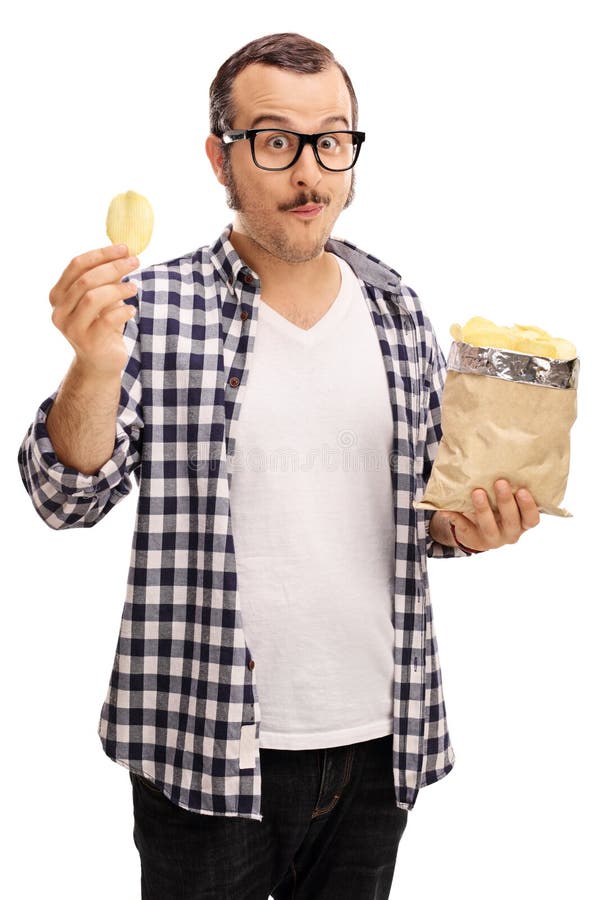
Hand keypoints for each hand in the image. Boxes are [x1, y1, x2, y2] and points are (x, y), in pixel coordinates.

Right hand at [49, 244, 138, 377]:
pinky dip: (123, 311)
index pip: (76, 265)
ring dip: (118, 289)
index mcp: (58, 295)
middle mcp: (59, 311)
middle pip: (85, 280)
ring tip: (134, 287)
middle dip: (113, 267)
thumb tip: (125, 253)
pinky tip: (132, 310)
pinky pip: (107, 320)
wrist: (100, 363)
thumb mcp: (101, 299)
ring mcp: (72, 328)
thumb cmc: (101, 326)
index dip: (101, 254)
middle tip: (135, 262)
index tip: (125, 248)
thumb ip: (105, 279)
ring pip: (93, 298)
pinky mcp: (88, 343)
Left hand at [434, 479, 540, 551]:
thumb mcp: (507, 501)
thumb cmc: (498, 508)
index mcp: (522, 523)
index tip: (523, 490)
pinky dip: (456, 517)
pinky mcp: (473, 539)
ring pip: (489, 527)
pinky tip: (447, 509)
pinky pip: (464, 528)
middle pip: (511, 521)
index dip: (528, 506)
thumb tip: (504, 455)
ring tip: (477, 492)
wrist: (478, 531)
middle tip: (500, 482)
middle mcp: (510, 533)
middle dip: (506, 502)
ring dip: (483, 509)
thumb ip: (509, 487)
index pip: (531, 518)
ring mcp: (492, 538)